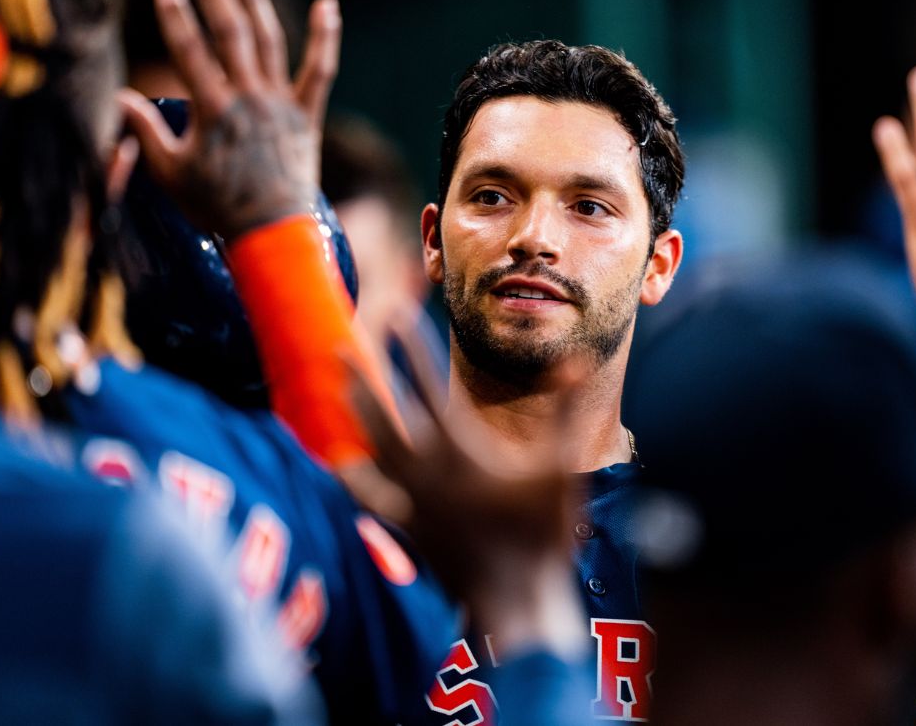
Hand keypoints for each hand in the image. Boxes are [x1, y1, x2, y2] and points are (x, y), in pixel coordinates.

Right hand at [120, 0, 340, 241]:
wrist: (273, 235)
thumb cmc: (218, 208)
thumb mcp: (171, 174)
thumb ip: (148, 132)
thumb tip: (121, 98)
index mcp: (213, 109)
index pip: (189, 49)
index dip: (175, 15)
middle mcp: (249, 98)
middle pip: (230, 32)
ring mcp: (280, 104)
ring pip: (269, 40)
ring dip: (255, 1)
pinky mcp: (306, 115)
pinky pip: (320, 71)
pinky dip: (325, 38)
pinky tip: (328, 5)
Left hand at [346, 317, 587, 657]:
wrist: (516, 601)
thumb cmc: (541, 535)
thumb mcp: (560, 468)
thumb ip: (564, 411)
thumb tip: (574, 360)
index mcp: (462, 451)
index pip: (429, 388)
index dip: (410, 350)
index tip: (395, 315)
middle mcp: (429, 472)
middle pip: (387, 416)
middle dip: (366, 378)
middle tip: (342, 346)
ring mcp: (415, 503)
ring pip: (374, 450)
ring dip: (358, 418)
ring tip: (341, 391)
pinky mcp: (411, 528)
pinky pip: (374, 498)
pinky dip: (357, 478)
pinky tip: (342, 466)